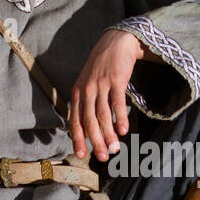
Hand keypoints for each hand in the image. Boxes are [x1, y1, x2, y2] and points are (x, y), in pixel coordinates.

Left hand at [69, 29, 157, 160]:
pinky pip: (117, 102)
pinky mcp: (116, 79)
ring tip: (115, 148)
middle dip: (96, 141)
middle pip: (89, 120)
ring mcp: (101, 84)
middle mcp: (86, 89)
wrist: (115, 43)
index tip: (83, 155)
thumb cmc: (102, 67)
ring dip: (109, 134)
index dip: (78, 138)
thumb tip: (87, 130)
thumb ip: (86, 105)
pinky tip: (124, 130)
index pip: (75, 120)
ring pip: (103, 114)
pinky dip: (120, 118)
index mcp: (77, 93)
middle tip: (103, 157)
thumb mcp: (87, 84)